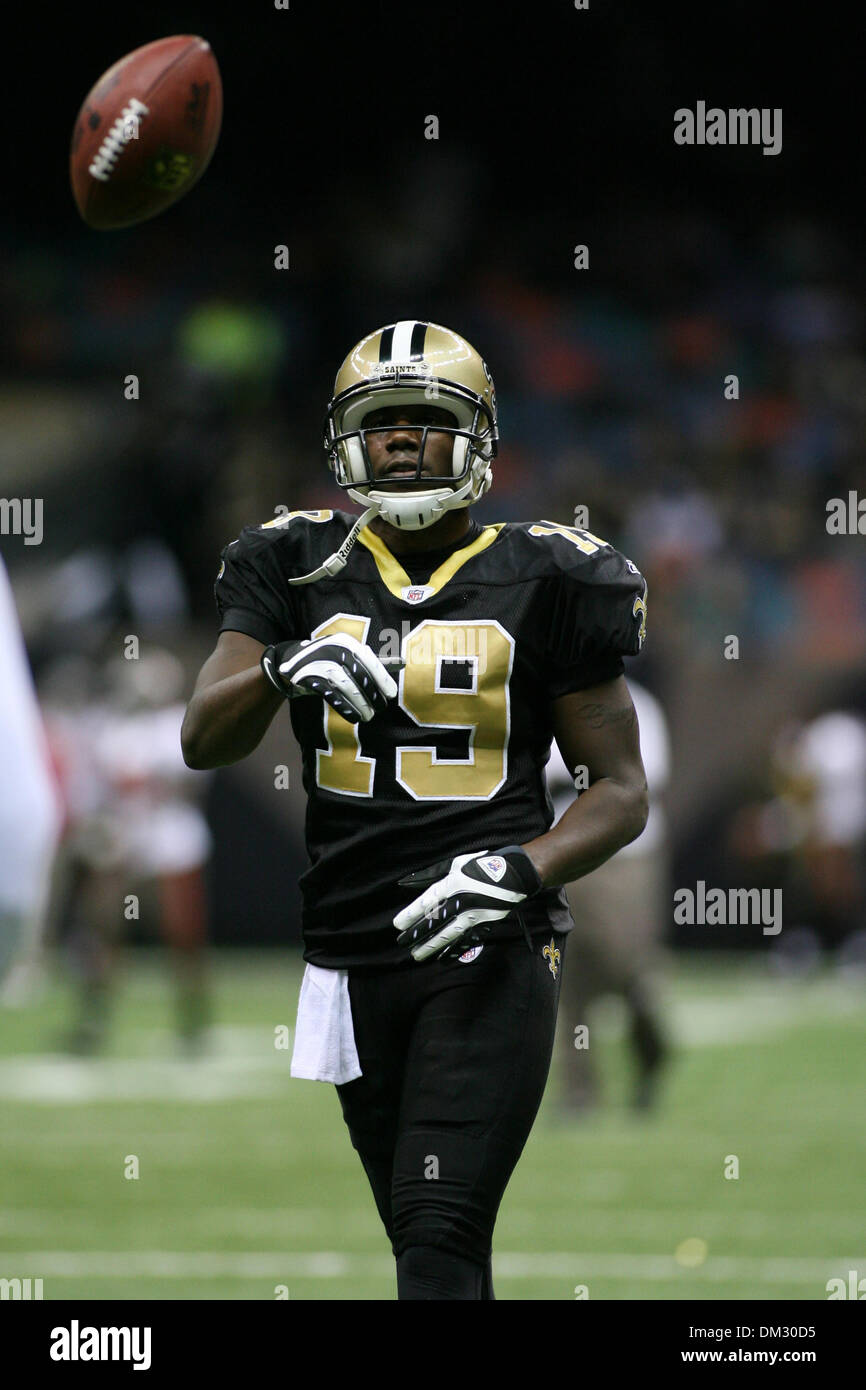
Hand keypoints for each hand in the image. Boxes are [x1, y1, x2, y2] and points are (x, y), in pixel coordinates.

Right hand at [261, 634, 403, 723]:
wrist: (291, 662)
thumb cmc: (329, 659)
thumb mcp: (351, 656)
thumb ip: (375, 661)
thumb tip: (403, 663)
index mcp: (346, 642)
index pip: (369, 661)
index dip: (381, 678)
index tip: (391, 694)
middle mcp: (333, 649)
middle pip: (358, 674)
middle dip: (372, 694)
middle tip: (380, 708)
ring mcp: (319, 662)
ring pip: (346, 686)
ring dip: (360, 703)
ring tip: (368, 716)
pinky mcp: (308, 677)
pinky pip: (331, 695)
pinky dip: (344, 707)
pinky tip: (354, 717)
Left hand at [393, 845, 542, 961]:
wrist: (516, 874)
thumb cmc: (483, 866)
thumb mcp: (455, 864)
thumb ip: (431, 875)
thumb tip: (408, 882)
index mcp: (452, 884)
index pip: (426, 902)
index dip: (411, 914)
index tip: (398, 925)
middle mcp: (461, 902)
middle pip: (434, 922)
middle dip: (417, 934)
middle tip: (402, 943)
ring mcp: (473, 916)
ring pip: (448, 934)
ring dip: (431, 946)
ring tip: (417, 955)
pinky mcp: (484, 924)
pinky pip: (466, 940)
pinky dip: (454, 950)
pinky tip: (443, 958)